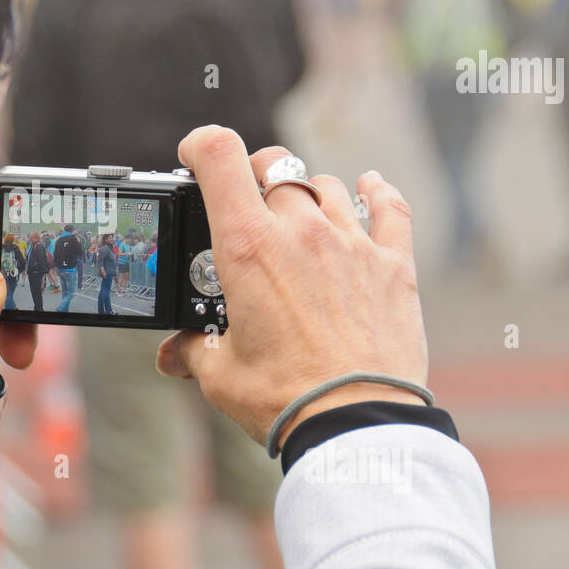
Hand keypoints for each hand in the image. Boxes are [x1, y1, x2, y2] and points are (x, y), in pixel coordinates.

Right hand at [156, 126, 428, 448]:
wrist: (356, 424)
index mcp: (248, 247)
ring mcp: (352, 242)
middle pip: (274, 165)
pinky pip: (389, 207)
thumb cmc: (283, 398)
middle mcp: (301, 230)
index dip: (201, 144)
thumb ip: (194, 350)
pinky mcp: (393, 264)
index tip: (194, 156)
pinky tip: (372, 186)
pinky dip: (379, 192)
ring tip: (300, 216)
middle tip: (246, 200)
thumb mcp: (221, 373)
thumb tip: (174, 353)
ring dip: (306, 192)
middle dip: (253, 174)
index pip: (219, 156)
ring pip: (326, 184)